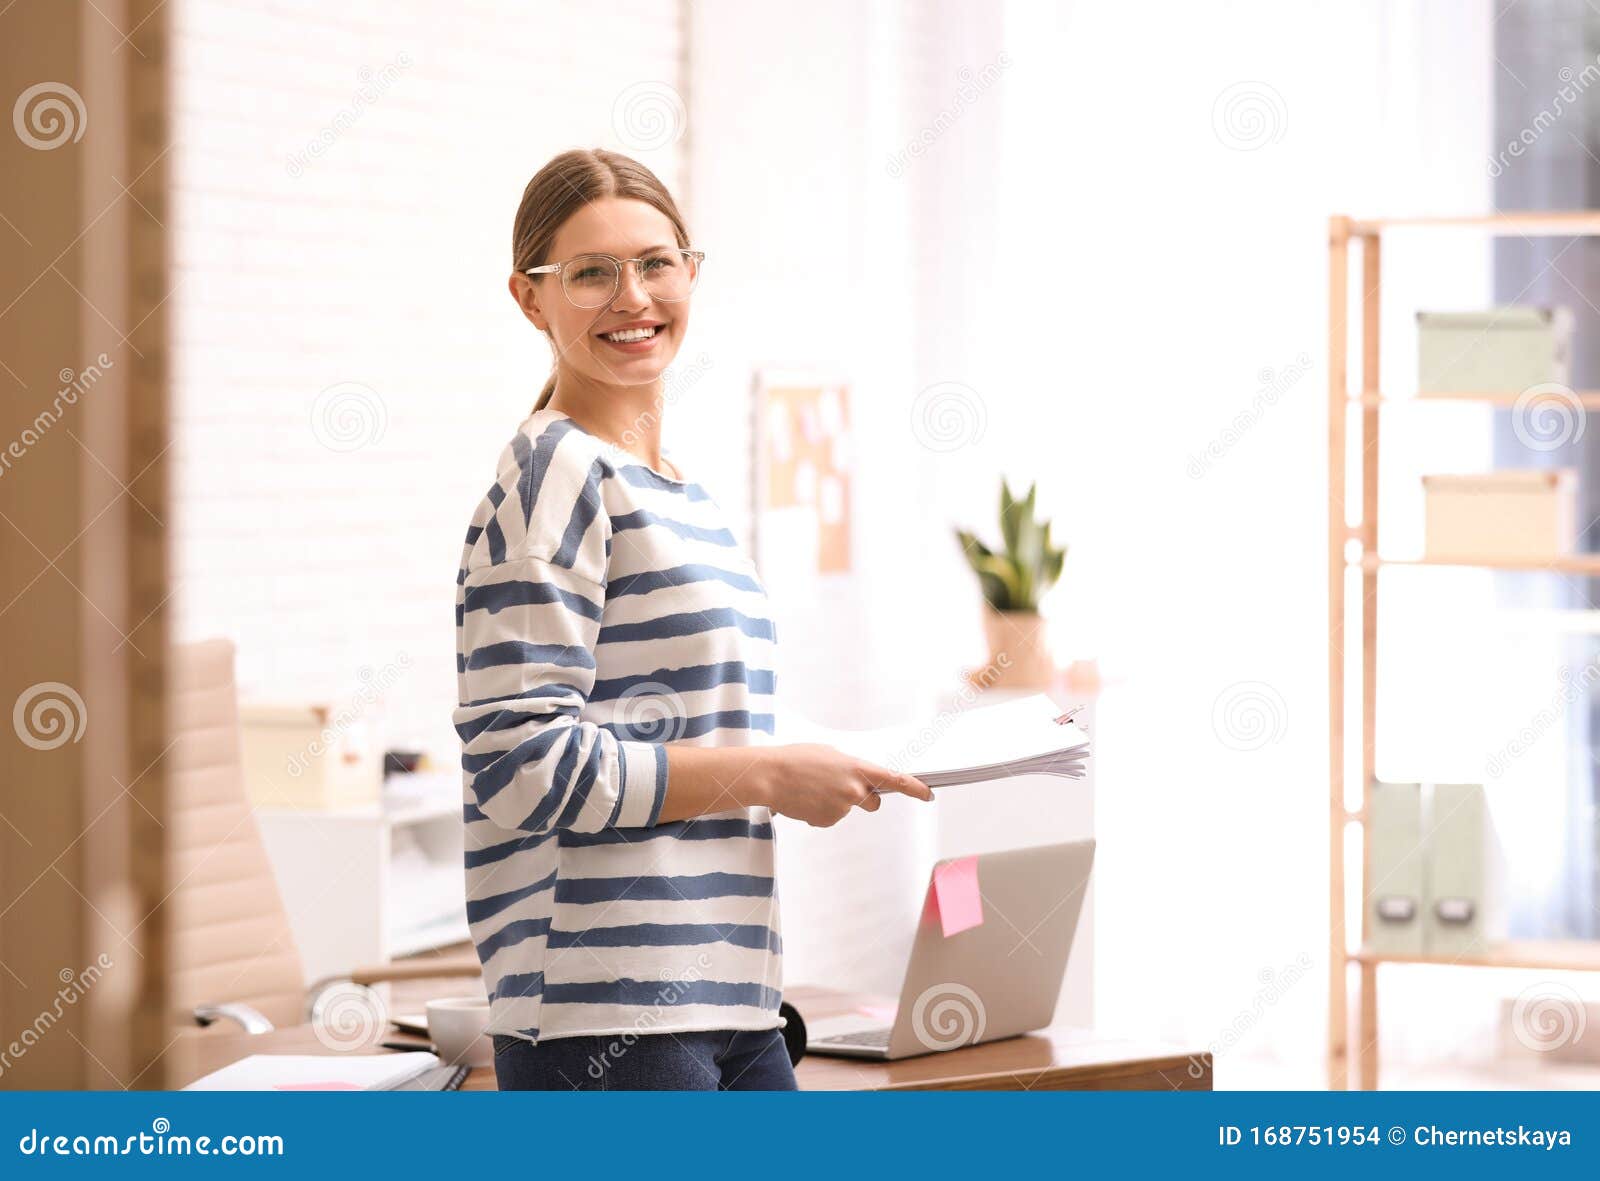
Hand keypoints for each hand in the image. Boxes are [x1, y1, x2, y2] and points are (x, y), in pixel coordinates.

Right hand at [759, 743, 933, 827]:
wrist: (770, 776)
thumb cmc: (797, 758)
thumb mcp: (830, 753)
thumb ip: (850, 766)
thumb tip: (858, 778)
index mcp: (858, 768)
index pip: (897, 781)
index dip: (916, 789)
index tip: (928, 795)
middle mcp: (855, 791)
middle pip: (874, 803)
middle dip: (864, 799)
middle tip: (841, 788)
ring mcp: (841, 809)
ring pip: (847, 810)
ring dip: (835, 802)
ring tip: (812, 789)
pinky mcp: (827, 821)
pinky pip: (830, 817)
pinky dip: (821, 811)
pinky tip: (806, 799)